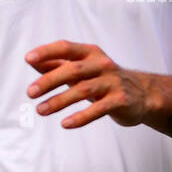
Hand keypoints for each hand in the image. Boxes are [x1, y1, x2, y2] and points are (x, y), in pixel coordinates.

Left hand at [25, 40, 153, 128]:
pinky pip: (98, 109)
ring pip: (83, 90)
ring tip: (41, 110)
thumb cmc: (105, 80)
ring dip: (59, 101)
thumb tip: (33, 62)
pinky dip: (81, 117)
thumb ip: (59, 65)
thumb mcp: (84, 69)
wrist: (142, 94)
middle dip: (49, 80)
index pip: (66, 48)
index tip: (28, 59)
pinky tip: (65, 124)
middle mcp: (102, 65)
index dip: (47, 52)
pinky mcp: (120, 101)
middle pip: (73, 69)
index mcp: (91, 53)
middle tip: (30, 92)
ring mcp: (112, 82)